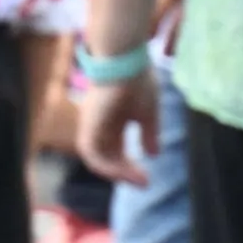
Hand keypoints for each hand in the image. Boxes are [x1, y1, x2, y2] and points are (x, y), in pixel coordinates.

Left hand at [75, 66, 159, 184]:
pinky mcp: (88, 122)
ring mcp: (91, 124)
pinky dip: (105, 164)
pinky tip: (123, 171)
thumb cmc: (138, 80)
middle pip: (106, 157)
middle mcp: (98, 125)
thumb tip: (154, 154)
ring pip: (97, 158)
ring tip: (138, 179)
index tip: (146, 178)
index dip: (128, 166)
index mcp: (112, 121)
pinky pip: (91, 152)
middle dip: (125, 172)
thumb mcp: (148, 113)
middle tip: (144, 183)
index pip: (115, 150)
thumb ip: (149, 134)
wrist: (126, 60)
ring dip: (116, 172)